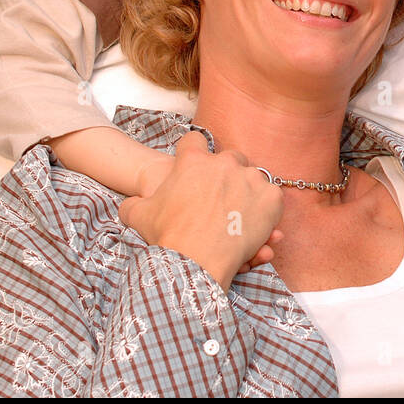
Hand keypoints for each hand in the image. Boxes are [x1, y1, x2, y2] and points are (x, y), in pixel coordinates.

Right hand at [119, 132, 282, 289]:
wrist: (196, 262)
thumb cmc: (166, 236)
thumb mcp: (137, 215)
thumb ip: (134, 202)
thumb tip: (131, 203)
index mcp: (193, 161)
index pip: (194, 141)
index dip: (192, 153)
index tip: (194, 168)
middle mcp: (225, 164)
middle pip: (230, 157)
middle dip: (226, 173)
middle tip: (219, 197)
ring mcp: (251, 179)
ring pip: (253, 177)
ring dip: (247, 191)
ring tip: (238, 215)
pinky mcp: (271, 197)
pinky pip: (272, 198)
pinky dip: (266, 210)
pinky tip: (255, 224)